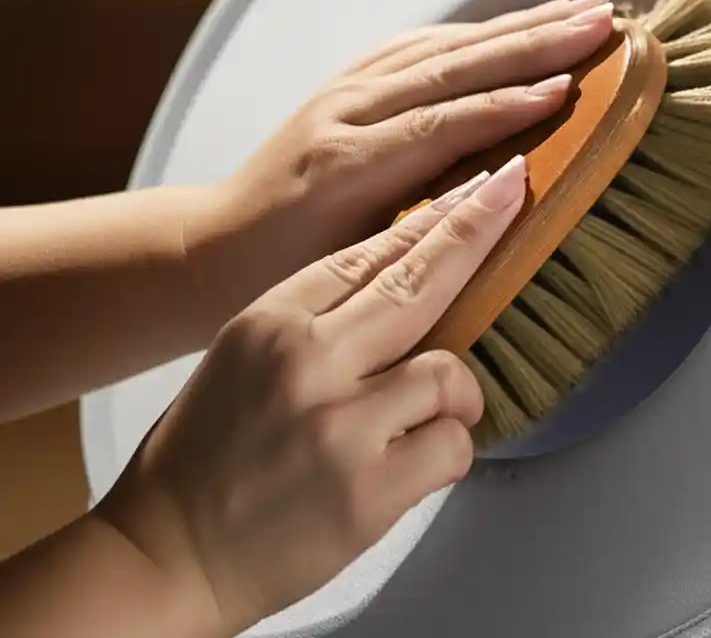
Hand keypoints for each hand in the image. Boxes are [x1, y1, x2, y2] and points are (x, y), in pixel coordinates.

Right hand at [94, 156, 526, 634]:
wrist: (162, 554)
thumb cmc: (203, 460)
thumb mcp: (243, 361)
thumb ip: (317, 321)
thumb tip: (401, 281)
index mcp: (269, 322)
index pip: (369, 253)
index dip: (434, 217)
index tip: (478, 189)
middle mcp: (306, 361)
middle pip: (418, 279)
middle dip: (477, 229)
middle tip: (514, 193)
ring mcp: (340, 423)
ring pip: (450, 371)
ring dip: (453, 398)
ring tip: (420, 426)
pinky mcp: (370, 487)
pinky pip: (454, 445)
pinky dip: (447, 454)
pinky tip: (412, 468)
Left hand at [184, 0, 614, 333]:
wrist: (215, 249)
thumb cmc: (283, 273)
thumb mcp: (351, 268)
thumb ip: (420, 235)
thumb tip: (498, 205)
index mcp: (346, 164)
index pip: (444, 122)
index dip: (508, 104)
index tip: (567, 89)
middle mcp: (347, 113)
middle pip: (452, 65)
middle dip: (532, 41)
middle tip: (599, 24)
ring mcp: (346, 91)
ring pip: (444, 45)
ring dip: (517, 26)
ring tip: (580, 11)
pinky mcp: (349, 85)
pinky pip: (421, 46)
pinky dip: (476, 33)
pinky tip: (516, 25)